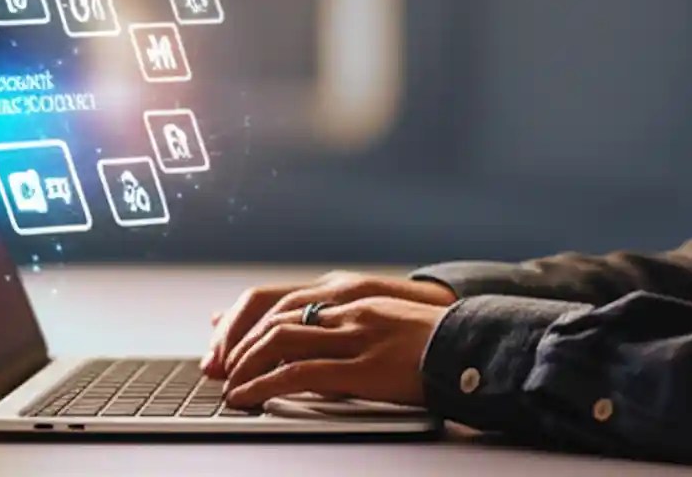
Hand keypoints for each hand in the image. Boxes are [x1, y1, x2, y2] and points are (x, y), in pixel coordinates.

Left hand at [202, 271, 455, 377]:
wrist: (476, 346)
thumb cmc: (435, 340)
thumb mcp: (387, 318)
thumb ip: (350, 322)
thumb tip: (317, 334)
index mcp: (350, 293)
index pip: (279, 297)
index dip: (243, 320)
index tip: (221, 340)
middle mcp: (347, 306)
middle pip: (271, 316)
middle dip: (235, 342)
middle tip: (215, 367)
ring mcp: (355, 335)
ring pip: (279, 341)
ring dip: (244, 364)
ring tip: (227, 385)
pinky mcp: (363, 367)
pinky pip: (299, 374)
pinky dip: (264, 386)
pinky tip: (248, 398)